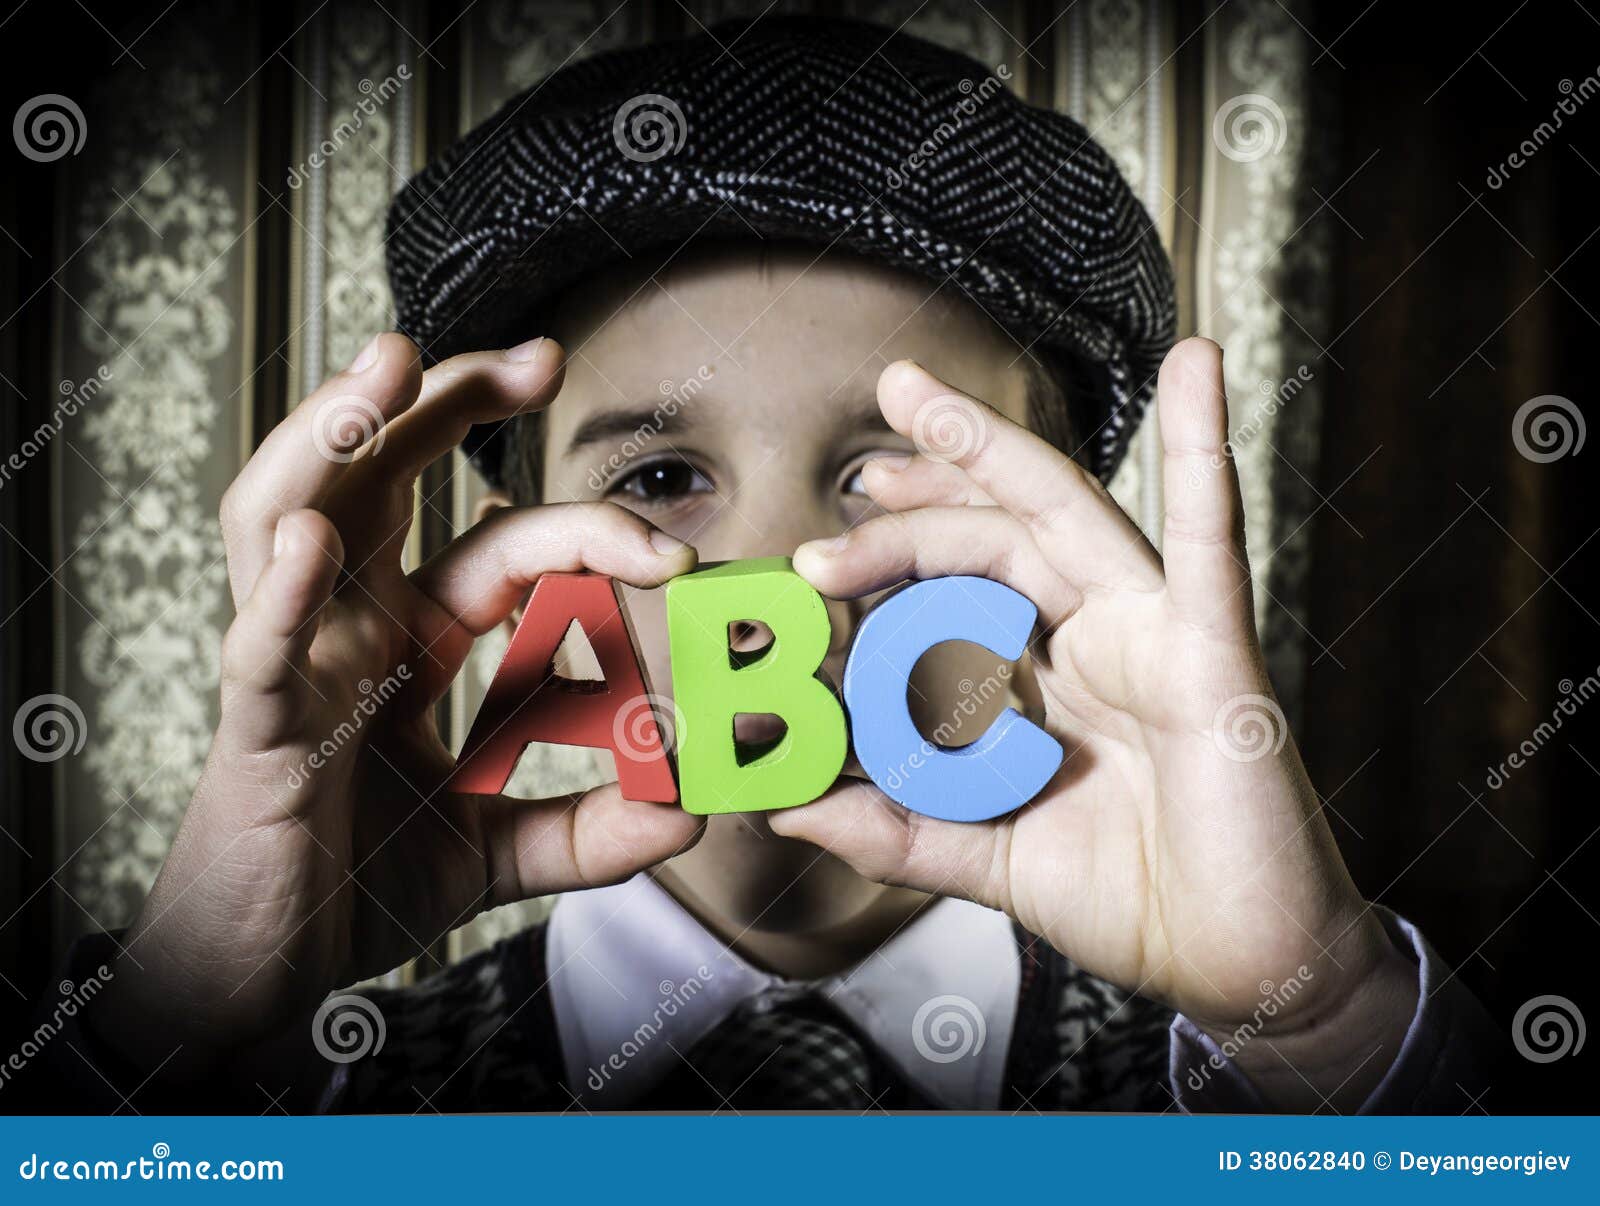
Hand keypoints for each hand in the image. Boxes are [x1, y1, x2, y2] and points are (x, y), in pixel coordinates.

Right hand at [96, 334, 701, 1088]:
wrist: (270, 969)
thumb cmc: (362, 886)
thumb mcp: (499, 852)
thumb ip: (591, 832)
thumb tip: (691, 811)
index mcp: (410, 639)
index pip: (503, 547)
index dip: (587, 535)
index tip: (678, 552)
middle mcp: (348, 627)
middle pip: (383, 480)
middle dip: (448, 407)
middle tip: (538, 357)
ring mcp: (293, 665)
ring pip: (288, 517)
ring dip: (333, 437)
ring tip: (390, 364)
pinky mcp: (253, 731)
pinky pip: (259, 651)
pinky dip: (282, 595)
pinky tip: (309, 538)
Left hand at [777, 339, 1418, 1110]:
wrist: (1240, 966)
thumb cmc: (1133, 899)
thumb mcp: (987, 860)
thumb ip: (897, 834)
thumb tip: (790, 811)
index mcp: (1043, 681)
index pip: (957, 591)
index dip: (892, 558)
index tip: (816, 558)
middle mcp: (1094, 642)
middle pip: (999, 530)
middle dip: (931, 471)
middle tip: (870, 429)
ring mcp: (1153, 637)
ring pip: (1066, 515)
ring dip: (992, 449)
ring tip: (920, 399)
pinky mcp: (1214, 654)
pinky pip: (1213, 541)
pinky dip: (1203, 451)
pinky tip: (1195, 367)